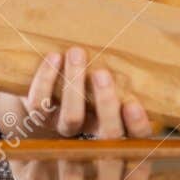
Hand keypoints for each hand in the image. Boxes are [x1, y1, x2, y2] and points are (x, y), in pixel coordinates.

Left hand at [0, 47, 152, 139]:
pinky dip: (46, 79)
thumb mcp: (106, 80)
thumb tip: (140, 42)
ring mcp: (65, 128)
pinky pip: (40, 104)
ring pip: (72, 118)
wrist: (43, 92)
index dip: (137, 125)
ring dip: (74, 84)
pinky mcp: (39, 117)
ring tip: (76, 53)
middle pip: (107, 132)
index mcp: (117, 128)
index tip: (133, 103)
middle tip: (102, 73)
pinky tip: (54, 57)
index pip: (136, 137)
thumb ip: (122, 74)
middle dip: (105, 103)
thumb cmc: (88, 81)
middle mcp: (93, 134)